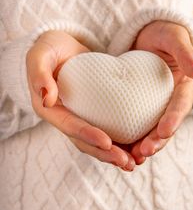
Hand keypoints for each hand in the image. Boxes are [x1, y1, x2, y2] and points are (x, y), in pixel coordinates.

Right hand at [26, 30, 134, 170]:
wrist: (62, 46)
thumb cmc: (50, 48)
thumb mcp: (40, 54)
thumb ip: (39, 73)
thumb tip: (47, 98)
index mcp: (49, 108)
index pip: (69, 126)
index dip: (87, 135)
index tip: (108, 142)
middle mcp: (64, 117)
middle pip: (84, 141)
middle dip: (104, 153)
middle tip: (127, 162)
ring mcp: (78, 116)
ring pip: (95, 141)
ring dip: (113, 154)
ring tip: (134, 162)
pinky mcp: (92, 112)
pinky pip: (106, 129)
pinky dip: (119, 141)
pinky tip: (136, 146)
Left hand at [130, 20, 192, 162]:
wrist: (147, 35)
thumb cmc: (164, 34)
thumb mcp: (174, 38)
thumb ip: (186, 54)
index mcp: (182, 86)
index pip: (180, 106)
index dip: (173, 120)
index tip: (164, 132)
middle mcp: (170, 100)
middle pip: (166, 125)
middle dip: (156, 141)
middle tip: (142, 152)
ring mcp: (155, 105)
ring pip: (151, 130)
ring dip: (143, 146)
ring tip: (131, 159)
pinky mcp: (139, 106)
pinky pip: (135, 124)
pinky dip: (129, 138)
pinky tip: (118, 149)